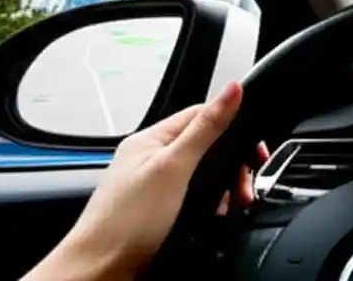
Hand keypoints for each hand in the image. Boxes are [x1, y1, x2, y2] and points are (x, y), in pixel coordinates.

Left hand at [24, 81, 268, 280]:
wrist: (99, 271)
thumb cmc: (125, 221)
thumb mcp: (174, 168)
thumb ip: (206, 128)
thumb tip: (232, 89)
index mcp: (150, 139)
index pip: (200, 115)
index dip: (232, 126)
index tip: (254, 150)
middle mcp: (151, 160)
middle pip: (206, 147)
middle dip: (231, 166)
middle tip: (243, 186)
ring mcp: (155, 187)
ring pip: (204, 176)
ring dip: (224, 189)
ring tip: (233, 205)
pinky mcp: (160, 213)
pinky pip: (196, 200)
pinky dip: (212, 207)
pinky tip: (215, 217)